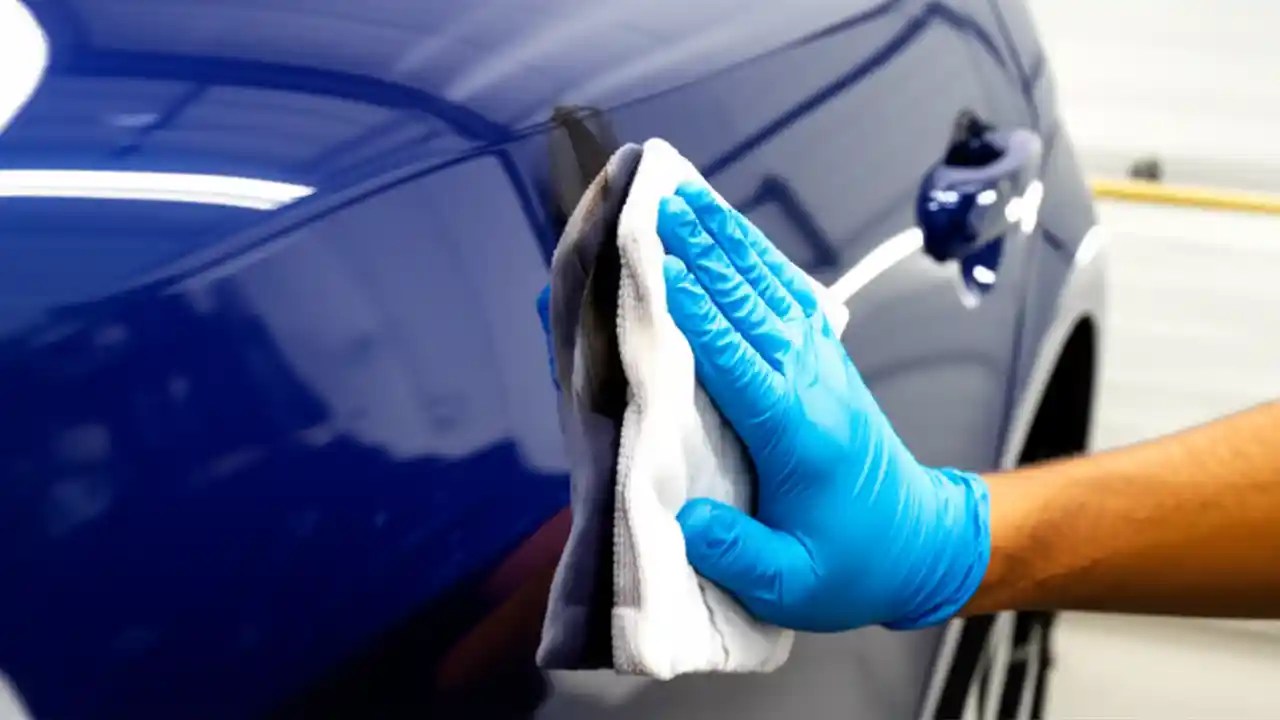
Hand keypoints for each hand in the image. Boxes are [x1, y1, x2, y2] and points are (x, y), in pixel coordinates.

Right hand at [657, 181, 990, 631]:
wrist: (923, 542)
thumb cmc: (856, 563)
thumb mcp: (793, 585)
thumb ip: (735, 552)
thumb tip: (677, 517)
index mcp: (796, 432)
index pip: (737, 358)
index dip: (695, 311)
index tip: (656, 266)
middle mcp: (809, 382)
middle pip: (748, 303)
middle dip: (700, 250)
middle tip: (655, 204)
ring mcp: (820, 364)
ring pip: (766, 287)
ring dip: (725, 239)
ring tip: (685, 195)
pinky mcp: (823, 360)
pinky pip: (785, 296)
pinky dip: (754, 257)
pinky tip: (730, 230)